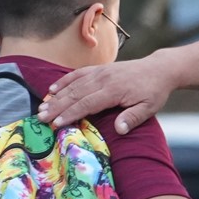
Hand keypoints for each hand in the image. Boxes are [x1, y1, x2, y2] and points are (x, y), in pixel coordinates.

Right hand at [39, 50, 178, 133]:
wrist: (158, 69)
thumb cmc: (153, 91)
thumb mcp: (149, 107)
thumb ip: (133, 118)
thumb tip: (119, 130)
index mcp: (114, 90)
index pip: (88, 103)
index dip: (71, 113)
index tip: (56, 123)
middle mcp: (103, 79)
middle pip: (75, 94)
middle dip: (57, 106)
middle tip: (41, 118)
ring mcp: (100, 72)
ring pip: (73, 84)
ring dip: (56, 96)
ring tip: (42, 107)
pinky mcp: (99, 69)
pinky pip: (78, 74)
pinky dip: (64, 81)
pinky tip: (52, 89)